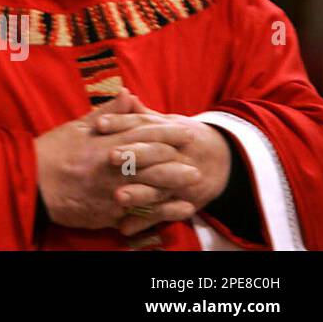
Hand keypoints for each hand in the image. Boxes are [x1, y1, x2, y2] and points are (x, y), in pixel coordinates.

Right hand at [34, 89, 198, 230]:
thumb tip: (128, 94)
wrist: (32, 183)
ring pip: (153, 186)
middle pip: (153, 159)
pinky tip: (182, 208)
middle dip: (177, 157)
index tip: (185, 130)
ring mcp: (112, 189)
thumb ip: (106, 112)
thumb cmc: (51, 152)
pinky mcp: (110, 211)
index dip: (167, 132)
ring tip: (195, 180)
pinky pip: (143, 211)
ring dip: (176, 183)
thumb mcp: (76, 127)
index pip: (142, 133)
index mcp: (104, 141)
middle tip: (196, 156)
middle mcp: (111, 165)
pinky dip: (165, 210)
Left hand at [95, 101, 231, 235]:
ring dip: (140, 193)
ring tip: (117, 197)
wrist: (223, 159)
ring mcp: (185, 180)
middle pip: (157, 153)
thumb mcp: (165, 122)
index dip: (122, 123)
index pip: (145, 124)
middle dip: (134, 154)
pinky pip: (165, 213)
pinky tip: (125, 228)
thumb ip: (142, 113)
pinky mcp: (186, 203)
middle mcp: (181, 154)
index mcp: (173, 130)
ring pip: (162, 186)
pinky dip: (146, 221)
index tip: (99, 124)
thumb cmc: (181, 137)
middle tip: (109, 157)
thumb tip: (124, 94)